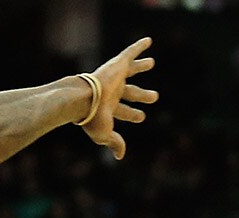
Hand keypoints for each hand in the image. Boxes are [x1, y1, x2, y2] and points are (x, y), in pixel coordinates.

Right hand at [84, 37, 158, 159]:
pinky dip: (139, 47)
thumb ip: (114, 143)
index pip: (123, 111)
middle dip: (142, 95)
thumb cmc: (92, 119)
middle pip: (130, 92)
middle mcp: (112, 91)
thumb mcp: (104, 134)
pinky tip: (149, 41)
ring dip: (141, 67)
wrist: (84, 98)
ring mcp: (114, 77)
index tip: (141, 117)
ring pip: (131, 71)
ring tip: (151, 63)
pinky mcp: (116, 65)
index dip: (133, 114)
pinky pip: (130, 53)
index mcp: (108, 108)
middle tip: (154, 97)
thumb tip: (120, 157)